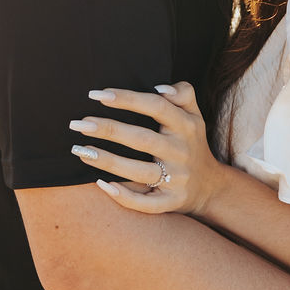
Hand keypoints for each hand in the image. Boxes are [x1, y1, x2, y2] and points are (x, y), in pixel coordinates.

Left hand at [69, 82, 225, 216]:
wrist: (210, 188)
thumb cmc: (192, 144)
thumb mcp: (195, 115)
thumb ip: (183, 94)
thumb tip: (159, 87)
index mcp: (186, 126)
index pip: (156, 107)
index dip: (127, 99)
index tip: (97, 95)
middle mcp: (182, 151)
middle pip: (142, 139)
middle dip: (108, 130)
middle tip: (78, 124)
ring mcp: (177, 179)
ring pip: (139, 172)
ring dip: (108, 161)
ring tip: (80, 151)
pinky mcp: (172, 202)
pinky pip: (146, 203)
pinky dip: (124, 197)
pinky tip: (101, 185)